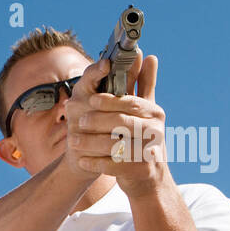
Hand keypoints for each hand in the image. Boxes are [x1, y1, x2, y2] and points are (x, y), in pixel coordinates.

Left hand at [65, 50, 168, 198]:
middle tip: (80, 121)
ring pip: (116, 145)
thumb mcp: (144, 110)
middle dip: (98, 121)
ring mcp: (150, 151)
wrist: (147, 175)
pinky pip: (113, 166)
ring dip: (92, 143)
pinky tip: (82, 160)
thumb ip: (143, 84)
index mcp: (154, 112)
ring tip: (74, 141)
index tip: (91, 99)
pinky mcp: (141, 170)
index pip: (130, 102)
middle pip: (122, 123)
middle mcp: (155, 130)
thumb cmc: (140, 137)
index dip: (110, 100)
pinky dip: (95, 163)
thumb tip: (148, 55)